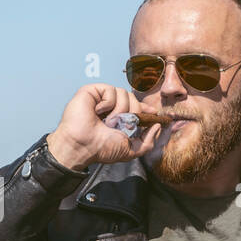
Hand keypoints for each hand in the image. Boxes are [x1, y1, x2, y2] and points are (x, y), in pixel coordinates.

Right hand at [45, 84, 163, 170]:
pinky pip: (111, 89)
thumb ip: (148, 142)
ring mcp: (101, 98)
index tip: (154, 113)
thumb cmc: (102, 149)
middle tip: (121, 125)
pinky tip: (98, 111)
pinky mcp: (92, 91)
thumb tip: (158, 127)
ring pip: (124, 93)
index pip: (136, 106)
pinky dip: (108, 103)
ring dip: (119, 110)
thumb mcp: (131, 150)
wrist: (83, 146)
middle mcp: (111, 107)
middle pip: (133, 98)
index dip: (145, 108)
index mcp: (119, 118)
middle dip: (132, 113)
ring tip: (107, 121)